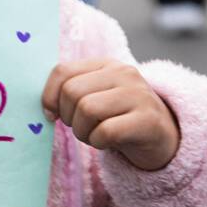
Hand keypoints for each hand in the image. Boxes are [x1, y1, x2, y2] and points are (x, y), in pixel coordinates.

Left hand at [41, 58, 180, 170]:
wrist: (160, 137)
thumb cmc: (117, 118)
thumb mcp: (94, 98)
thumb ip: (70, 93)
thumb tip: (46, 109)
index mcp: (105, 64)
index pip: (62, 71)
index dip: (49, 97)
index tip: (53, 115)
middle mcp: (123, 73)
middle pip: (72, 92)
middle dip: (68, 117)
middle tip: (82, 127)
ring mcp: (138, 94)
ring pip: (87, 110)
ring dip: (83, 132)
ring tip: (95, 135)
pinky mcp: (148, 119)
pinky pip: (106, 131)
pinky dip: (98, 142)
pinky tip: (108, 142)